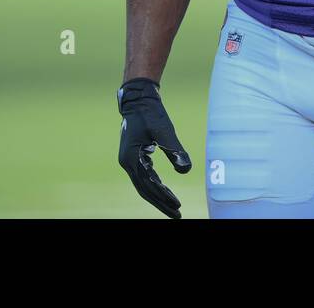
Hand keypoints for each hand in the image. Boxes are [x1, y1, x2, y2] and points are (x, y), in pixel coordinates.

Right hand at [117, 77, 192, 217]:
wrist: (139, 99)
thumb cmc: (151, 113)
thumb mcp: (164, 130)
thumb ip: (175, 150)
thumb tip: (186, 170)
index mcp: (131, 158)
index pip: (149, 185)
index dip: (163, 197)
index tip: (178, 206)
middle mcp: (127, 163)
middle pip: (145, 190)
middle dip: (161, 203)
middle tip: (177, 215)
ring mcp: (129, 160)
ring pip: (144, 185)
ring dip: (158, 196)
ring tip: (174, 206)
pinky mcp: (134, 156)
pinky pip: (145, 176)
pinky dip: (155, 185)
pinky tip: (166, 190)